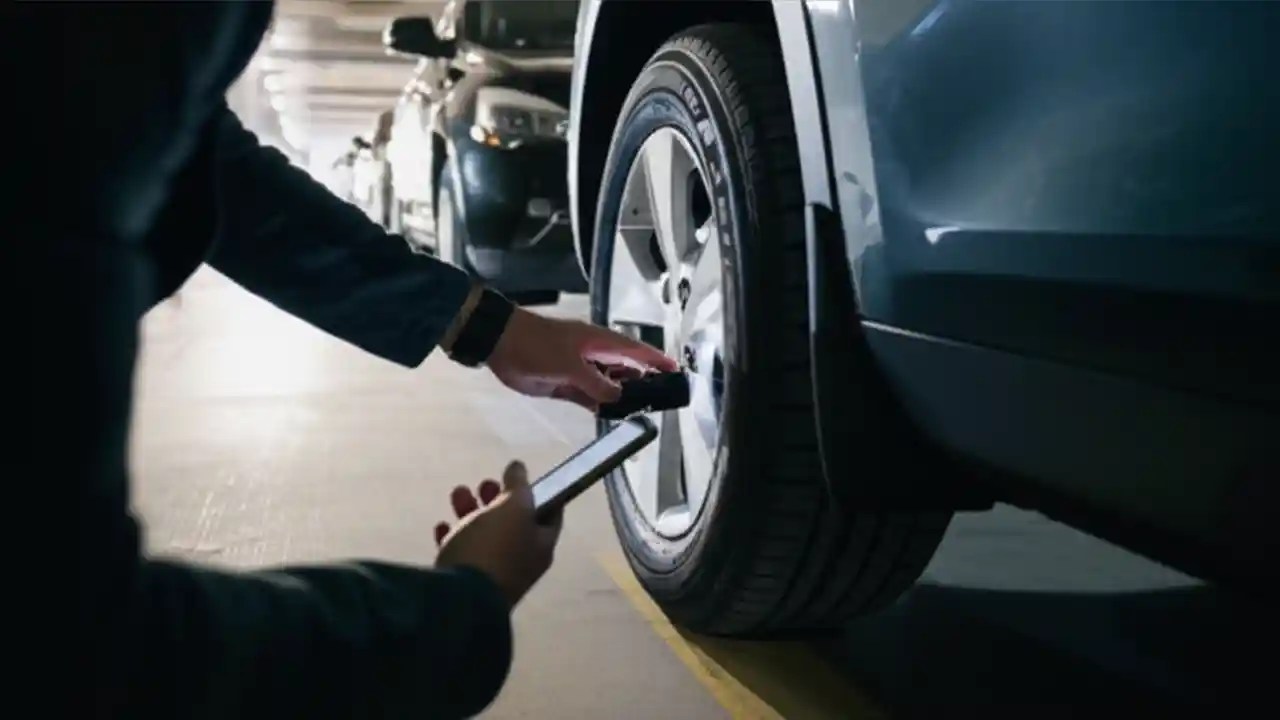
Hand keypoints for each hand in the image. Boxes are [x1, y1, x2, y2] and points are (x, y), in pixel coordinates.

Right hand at [434, 461, 560, 607]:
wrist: (458, 599)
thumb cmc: (493, 548)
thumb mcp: (513, 509)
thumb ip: (518, 486)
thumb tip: (519, 467)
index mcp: (540, 546)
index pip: (550, 514)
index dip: (540, 492)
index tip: (521, 476)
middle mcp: (520, 562)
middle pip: (512, 523)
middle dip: (497, 499)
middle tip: (484, 484)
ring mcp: (491, 575)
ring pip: (483, 535)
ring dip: (470, 511)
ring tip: (457, 495)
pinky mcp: (464, 584)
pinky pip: (459, 554)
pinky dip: (451, 537)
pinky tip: (441, 527)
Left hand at [486, 307, 678, 409]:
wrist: (501, 344)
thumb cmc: (537, 346)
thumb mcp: (570, 366)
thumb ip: (596, 384)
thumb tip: (619, 399)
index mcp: (599, 342)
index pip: (636, 351)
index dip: (656, 361)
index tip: (676, 371)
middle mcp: (594, 355)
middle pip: (625, 370)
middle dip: (643, 382)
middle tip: (662, 400)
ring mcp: (579, 370)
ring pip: (608, 385)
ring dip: (621, 397)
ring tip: (641, 412)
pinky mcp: (564, 384)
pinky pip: (589, 396)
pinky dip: (600, 405)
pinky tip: (612, 415)